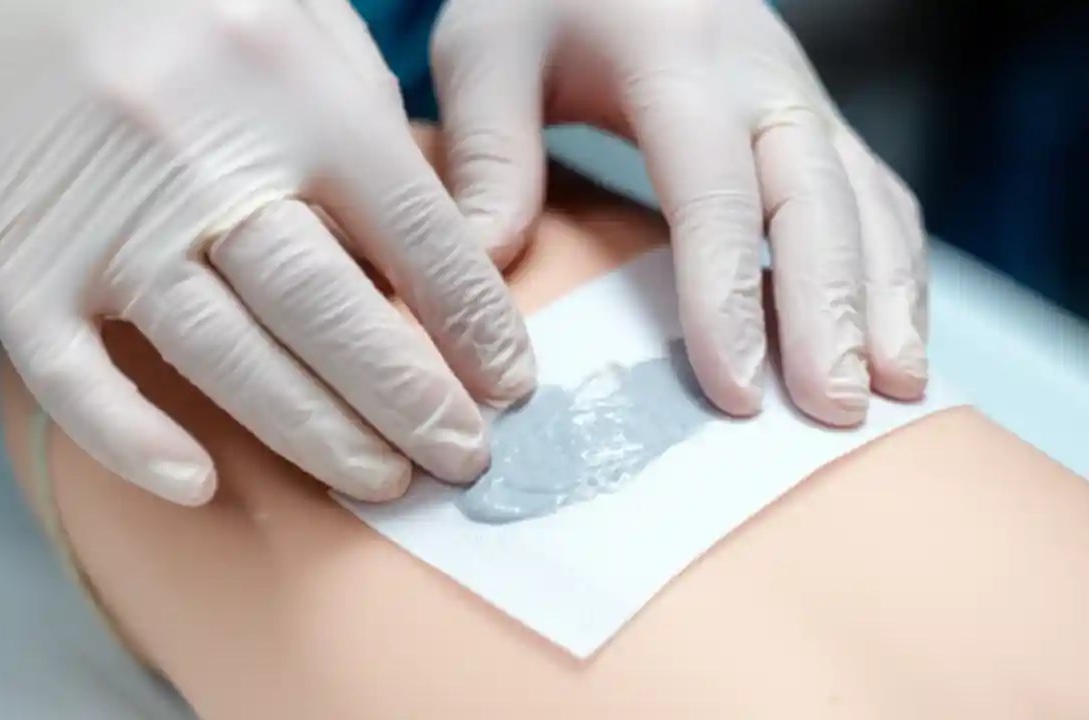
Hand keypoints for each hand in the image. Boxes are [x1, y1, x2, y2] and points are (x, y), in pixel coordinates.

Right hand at [0, 0, 534, 503]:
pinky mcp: (22, 262)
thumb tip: (438, 261)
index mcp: (297, 96)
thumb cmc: (190, 15)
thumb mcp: (309, 37)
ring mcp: (109, 219)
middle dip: (409, 397)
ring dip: (312, 431)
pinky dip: (131, 438)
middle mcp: (205, 159)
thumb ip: (371, 139)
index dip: (474, 322)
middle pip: (326, 309)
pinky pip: (72, 372)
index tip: (509, 386)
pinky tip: (197, 484)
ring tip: (380, 481)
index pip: (414, 235)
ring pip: (223, 352)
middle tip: (462, 459)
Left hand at [432, 0, 927, 425]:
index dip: (730, 296)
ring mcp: (799, 92)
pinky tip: (890, 336)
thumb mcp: (486, 48)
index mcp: (677, 57)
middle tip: (835, 415)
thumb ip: (490, 153)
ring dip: (886, 298)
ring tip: (893, 392)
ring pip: (869, 198)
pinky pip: (876, 191)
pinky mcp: (813, 114)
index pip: (716, 192)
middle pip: (819, 200)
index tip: (736, 391)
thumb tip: (492, 269)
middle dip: (834, 313)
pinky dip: (893, 268)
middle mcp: (762, 73)